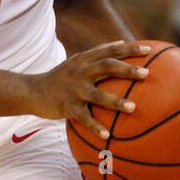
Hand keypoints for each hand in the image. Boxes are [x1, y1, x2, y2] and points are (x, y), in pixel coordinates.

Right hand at [30, 40, 151, 139]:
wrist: (31, 91)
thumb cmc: (59, 78)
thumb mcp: (76, 63)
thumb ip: (96, 55)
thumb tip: (122, 45)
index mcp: (84, 60)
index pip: (109, 50)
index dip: (129, 49)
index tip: (148, 51)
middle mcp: (80, 71)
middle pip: (106, 66)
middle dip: (127, 70)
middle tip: (146, 74)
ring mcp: (73, 89)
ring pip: (97, 94)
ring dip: (115, 101)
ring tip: (132, 108)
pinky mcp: (66, 106)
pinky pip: (83, 118)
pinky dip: (95, 126)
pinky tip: (107, 135)